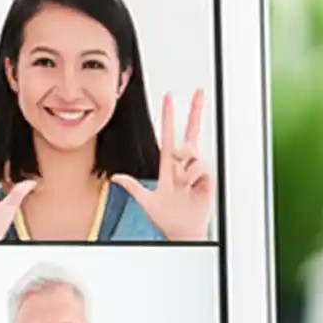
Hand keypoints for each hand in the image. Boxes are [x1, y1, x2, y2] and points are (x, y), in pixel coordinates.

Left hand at [112, 91, 213, 240]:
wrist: (182, 230)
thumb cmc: (166, 218)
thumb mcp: (146, 201)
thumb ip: (132, 187)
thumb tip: (115, 177)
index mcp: (168, 167)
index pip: (168, 137)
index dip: (169, 119)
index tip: (170, 100)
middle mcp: (183, 166)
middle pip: (190, 133)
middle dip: (194, 112)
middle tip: (198, 92)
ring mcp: (196, 170)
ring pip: (192, 154)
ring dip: (185, 168)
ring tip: (182, 184)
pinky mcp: (207, 177)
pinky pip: (200, 167)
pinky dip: (194, 177)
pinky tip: (193, 186)